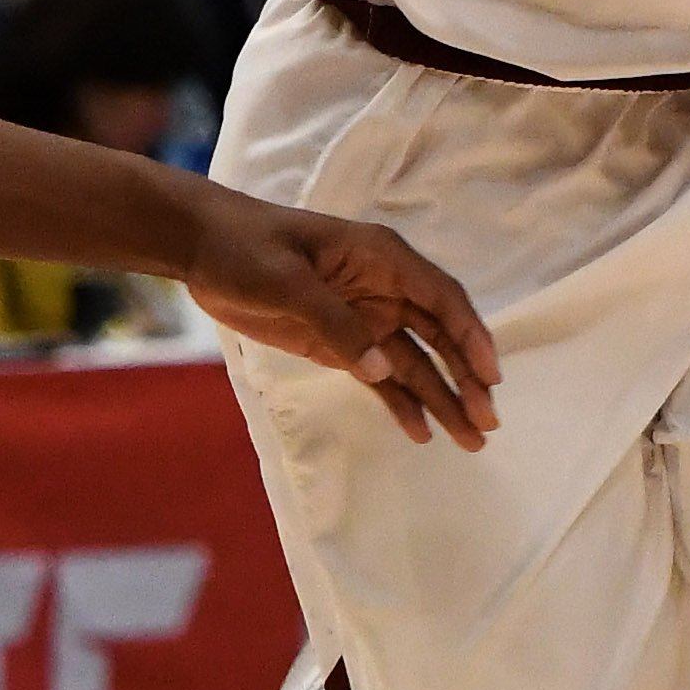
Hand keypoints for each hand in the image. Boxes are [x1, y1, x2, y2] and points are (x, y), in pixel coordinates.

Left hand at [176, 188, 500, 445]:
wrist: (199, 247)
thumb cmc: (246, 248)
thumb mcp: (288, 281)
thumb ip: (336, 324)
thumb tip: (383, 371)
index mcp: (382, 258)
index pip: (442, 299)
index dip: (471, 337)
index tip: (490, 377)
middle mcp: (384, 288)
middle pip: (439, 337)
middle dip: (466, 379)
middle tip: (487, 424)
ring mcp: (364, 318)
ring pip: (414, 362)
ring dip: (442, 398)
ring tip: (469, 442)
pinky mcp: (340, 343)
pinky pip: (380, 377)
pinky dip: (401, 403)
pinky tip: (421, 432)